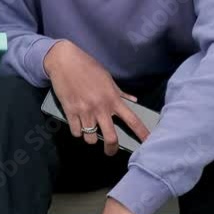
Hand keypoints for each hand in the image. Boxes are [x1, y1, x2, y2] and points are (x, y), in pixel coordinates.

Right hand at [44, 41, 150, 155]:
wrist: (64, 61)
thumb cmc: (88, 67)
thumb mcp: (107, 78)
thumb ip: (120, 92)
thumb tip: (133, 100)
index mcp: (113, 99)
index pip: (133, 120)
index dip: (142, 134)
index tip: (148, 144)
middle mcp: (100, 108)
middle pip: (111, 137)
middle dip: (111, 149)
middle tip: (110, 151)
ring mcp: (84, 111)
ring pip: (90, 138)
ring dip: (91, 139)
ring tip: (89, 134)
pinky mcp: (69, 111)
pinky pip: (75, 131)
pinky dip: (77, 132)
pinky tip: (78, 127)